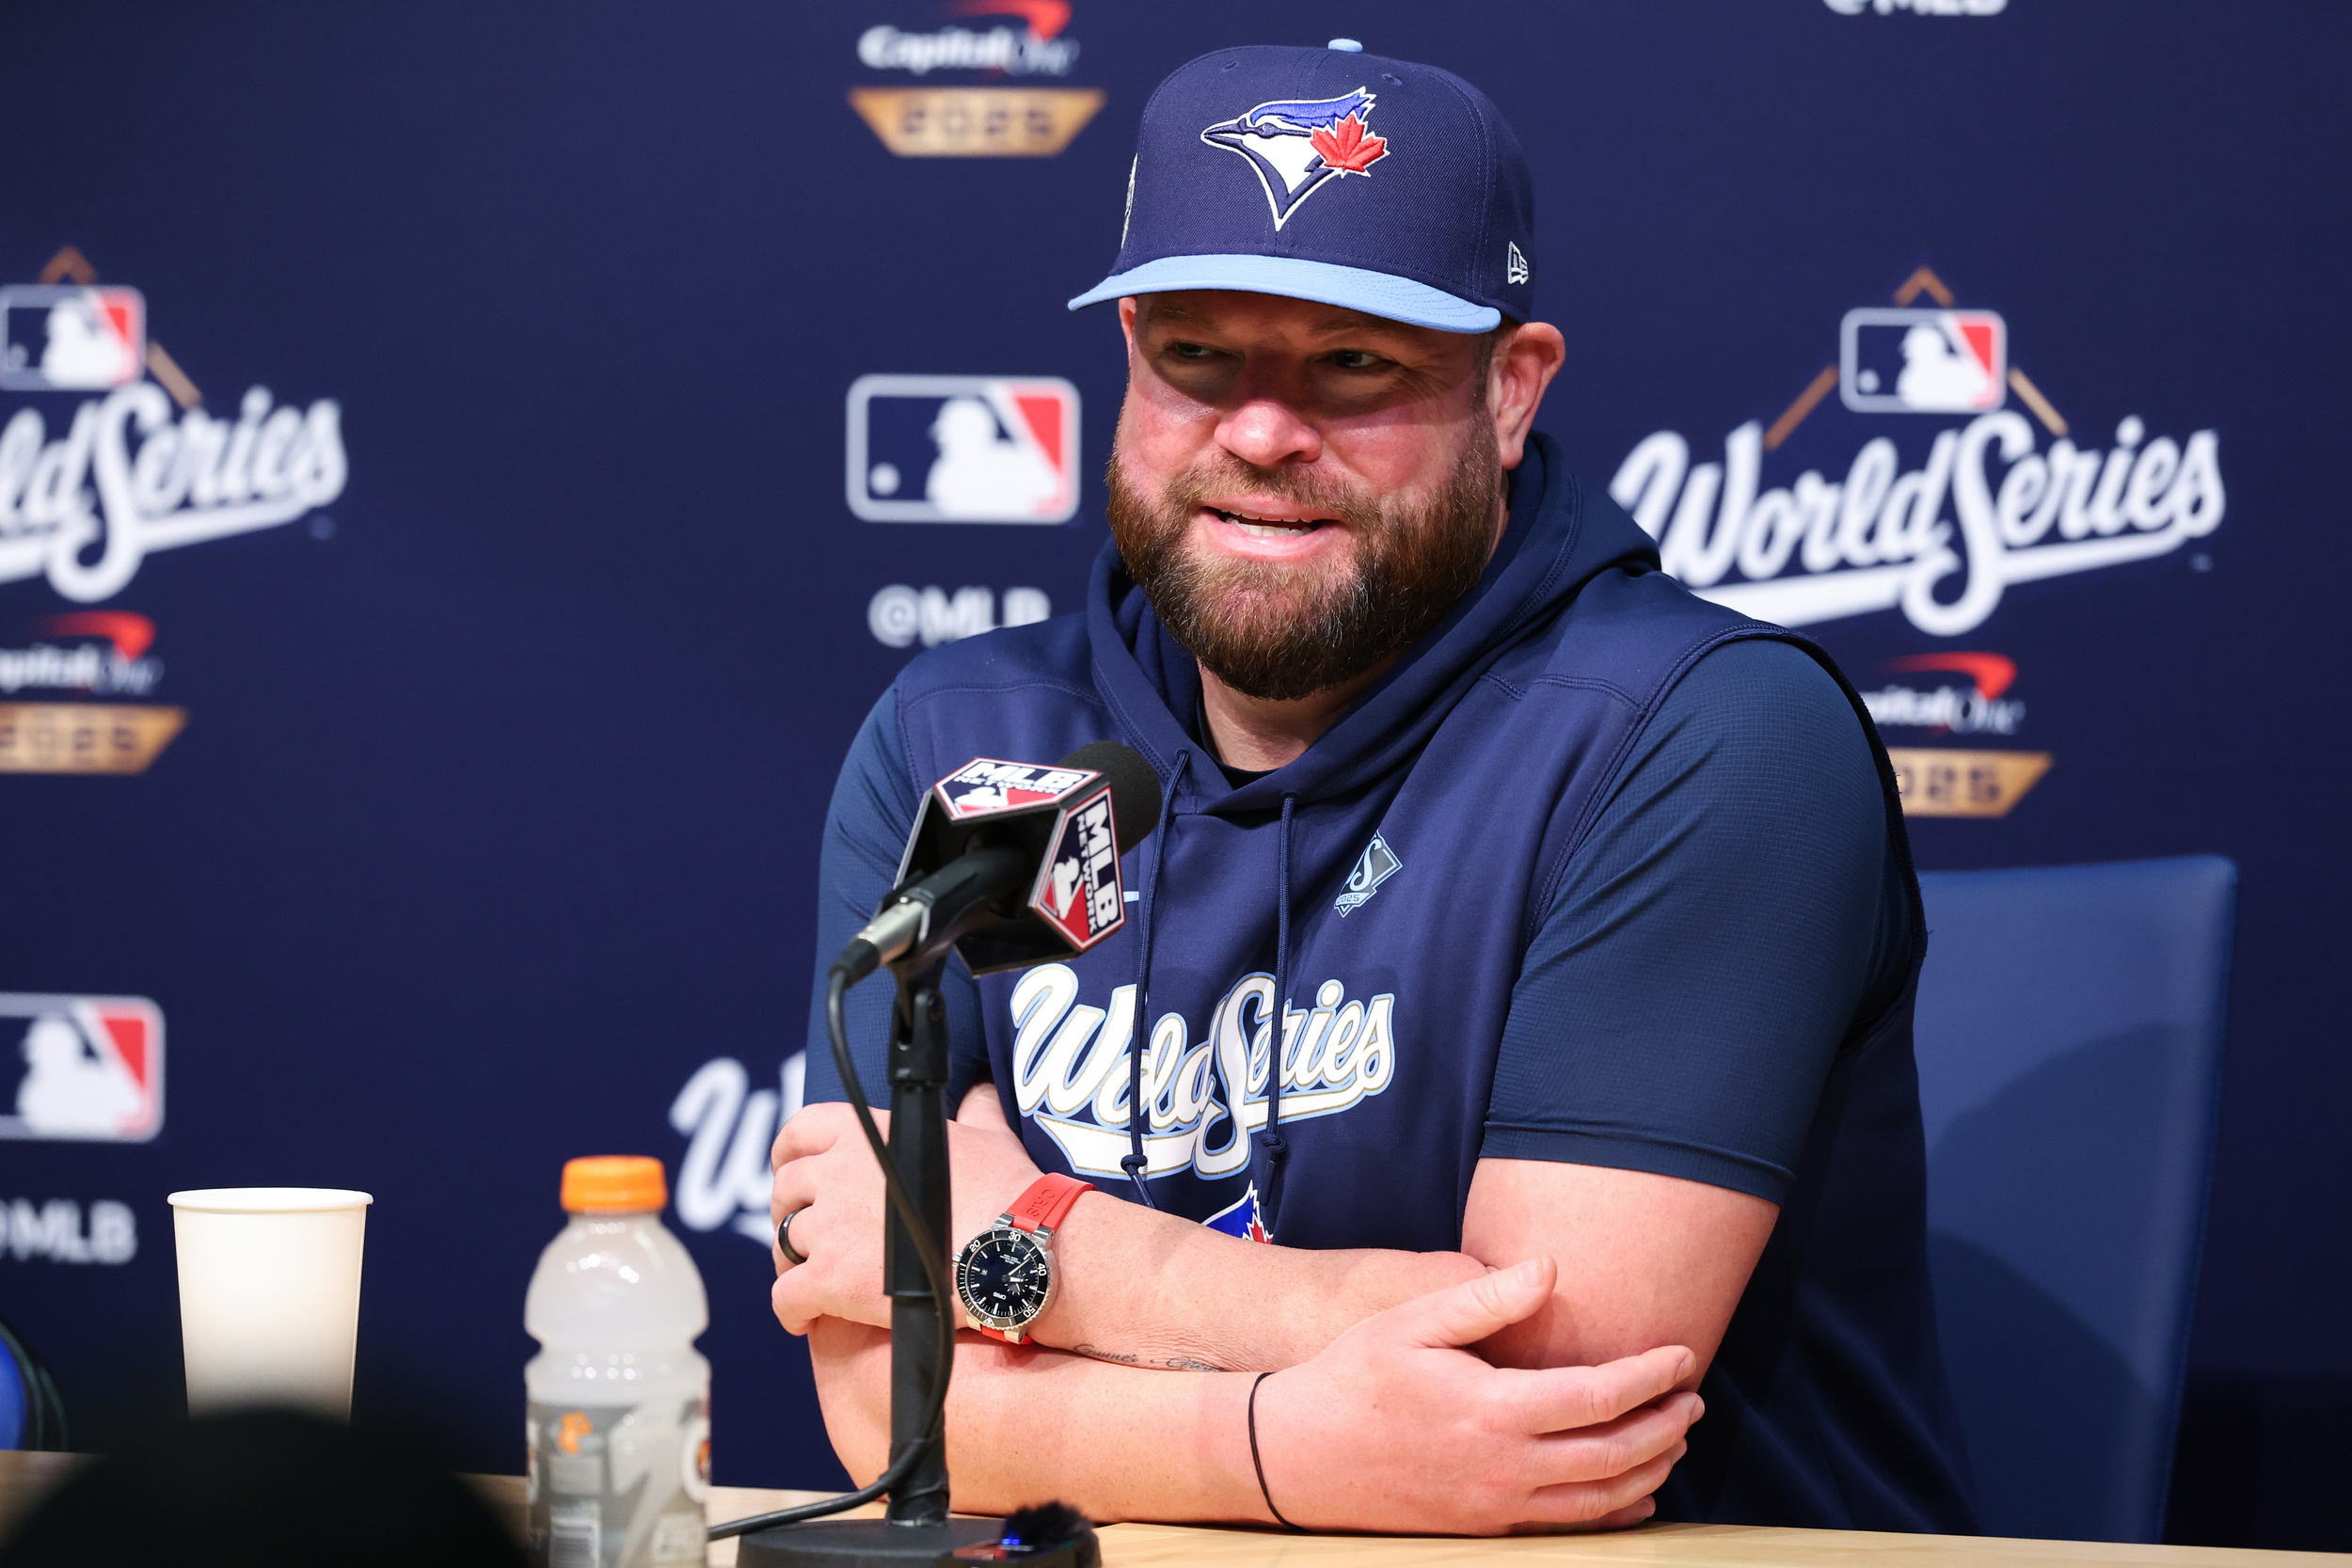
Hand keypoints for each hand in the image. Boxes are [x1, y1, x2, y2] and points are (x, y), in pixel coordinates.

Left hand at [769, 1099, 1045, 1335]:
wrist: (1014, 1251)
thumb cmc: (1007, 1193)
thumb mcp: (990, 1136)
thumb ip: (974, 1111)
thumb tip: (982, 1094)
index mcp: (868, 1132)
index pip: (800, 1130)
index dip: (788, 1155)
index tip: (791, 1172)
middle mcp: (838, 1171)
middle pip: (785, 1188)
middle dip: (788, 1211)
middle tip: (805, 1235)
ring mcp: (830, 1225)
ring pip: (783, 1244)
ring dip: (791, 1263)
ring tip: (811, 1283)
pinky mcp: (830, 1278)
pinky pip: (785, 1296)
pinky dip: (789, 1311)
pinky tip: (805, 1322)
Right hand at [1252, 1257, 1699, 1533]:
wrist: (1301, 1455)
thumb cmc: (1354, 1377)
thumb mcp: (1413, 1321)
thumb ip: (1487, 1298)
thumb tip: (1551, 1268)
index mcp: (1494, 1410)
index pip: (1600, 1397)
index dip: (1651, 1376)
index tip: (1682, 1355)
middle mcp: (1505, 1467)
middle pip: (1616, 1455)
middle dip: (1667, 1426)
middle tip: (1694, 1399)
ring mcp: (1497, 1506)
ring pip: (1600, 1499)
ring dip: (1651, 1470)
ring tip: (1676, 1439)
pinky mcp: (1485, 1528)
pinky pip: (1568, 1528)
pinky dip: (1614, 1513)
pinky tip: (1634, 1496)